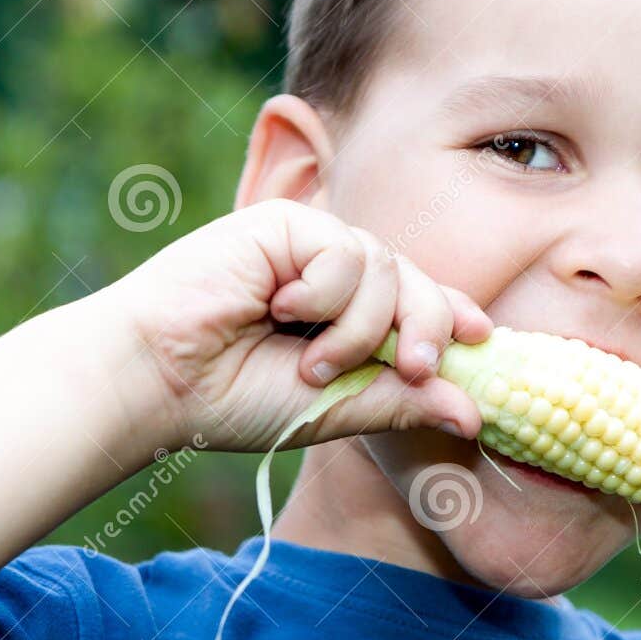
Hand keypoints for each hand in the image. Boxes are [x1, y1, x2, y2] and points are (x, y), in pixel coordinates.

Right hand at [96, 198, 491, 452]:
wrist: (160, 382)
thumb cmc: (233, 398)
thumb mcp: (336, 408)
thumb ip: (403, 402)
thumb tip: (476, 415)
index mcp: (347, 316)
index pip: (419, 304)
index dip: (453, 316)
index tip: (480, 338)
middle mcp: (334, 276)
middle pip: (417, 282)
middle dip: (426, 327)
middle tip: (415, 369)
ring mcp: (309, 246)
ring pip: (386, 270)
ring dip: (359, 328)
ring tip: (310, 363)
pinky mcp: (285, 224)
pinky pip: (345, 250)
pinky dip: (324, 291)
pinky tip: (277, 309)